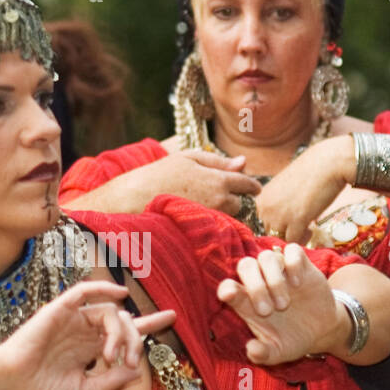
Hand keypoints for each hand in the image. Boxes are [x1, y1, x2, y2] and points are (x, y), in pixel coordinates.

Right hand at [0, 281, 175, 389]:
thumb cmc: (41, 389)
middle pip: (123, 322)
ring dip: (119, 332)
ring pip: (109, 312)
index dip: (148, 324)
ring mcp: (73, 319)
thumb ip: (110, 381)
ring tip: (112, 355)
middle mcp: (85, 330)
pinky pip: (84, 292)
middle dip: (135, 339)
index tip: (171, 317)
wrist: (12, 384)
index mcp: (90, 348)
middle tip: (131, 360)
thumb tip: (137, 371)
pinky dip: (102, 289)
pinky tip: (119, 294)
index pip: (125, 332)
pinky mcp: (59, 310)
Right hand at [128, 149, 260, 214]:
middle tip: (223, 195)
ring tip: (207, 204)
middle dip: (237, 198)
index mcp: (219, 180)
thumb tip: (243, 162)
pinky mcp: (201, 232)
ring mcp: (210, 219)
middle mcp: (219, 202)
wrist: (134, 199)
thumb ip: (218, 161)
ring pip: (230, 216)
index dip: (253, 185)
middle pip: (241, 203)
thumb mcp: (189, 158)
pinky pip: (216, 227)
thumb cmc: (160, 174)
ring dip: (226, 211)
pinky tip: (199, 216)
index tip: (255, 188)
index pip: (247, 184)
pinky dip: (214, 221)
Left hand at [217, 245, 343, 363]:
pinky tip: (298, 283)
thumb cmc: (292, 339)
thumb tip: (251, 350)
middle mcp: (261, 282)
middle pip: (245, 265)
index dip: (226, 288)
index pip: (228, 286)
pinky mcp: (301, 265)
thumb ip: (263, 354)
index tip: (230, 296)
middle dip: (254, 286)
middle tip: (266, 311)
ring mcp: (280, 272)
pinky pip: (292, 250)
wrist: (322, 331)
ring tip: (283, 304)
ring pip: (266, 257)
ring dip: (273, 280)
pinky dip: (292, 263)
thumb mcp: (278, 352)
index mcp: (247, 302)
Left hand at [256, 136, 352, 241]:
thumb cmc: (309, 172)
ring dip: (294, 237)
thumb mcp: (284, 188)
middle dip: (286, 232)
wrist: (327, 163)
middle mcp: (265, 208)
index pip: (263, 223)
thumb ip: (278, 205)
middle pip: (271, 233)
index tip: (291, 222)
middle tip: (301, 226)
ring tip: (307, 228)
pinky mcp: (296, 221)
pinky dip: (303, 239)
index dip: (278, 225)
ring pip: (281, 239)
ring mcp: (279, 216)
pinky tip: (311, 228)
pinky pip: (294, 241)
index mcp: (261, 199)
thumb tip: (281, 224)